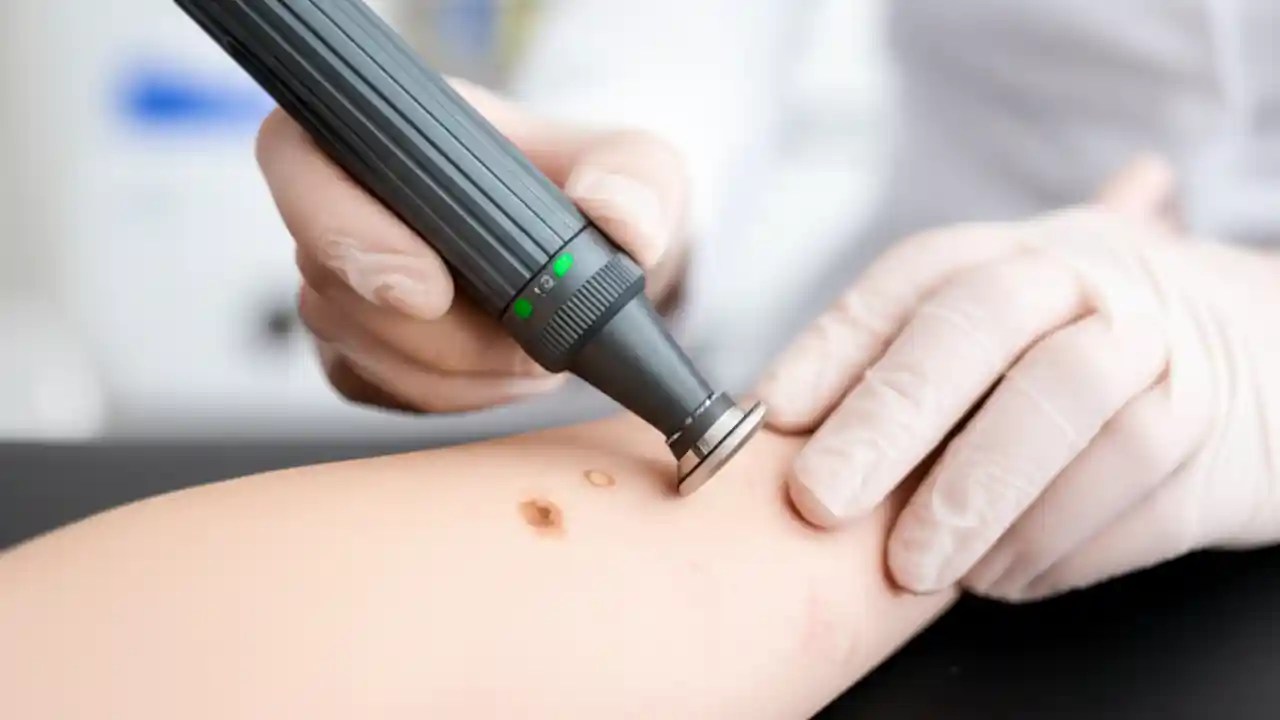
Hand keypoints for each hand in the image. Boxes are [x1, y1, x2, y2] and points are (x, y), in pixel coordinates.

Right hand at [257, 79, 688, 411]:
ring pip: (359, 350)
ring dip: (459, 372)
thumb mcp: (641, 171)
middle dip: (440, 337)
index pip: (298, 158)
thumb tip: (614, 218)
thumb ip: (638, 181)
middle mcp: (344, 203)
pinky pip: (381, 392)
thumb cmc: (598, 195)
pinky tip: (503, 371)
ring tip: (531, 353)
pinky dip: (454, 397)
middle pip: (332, 284)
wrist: (592, 260)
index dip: (344, 230)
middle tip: (529, 347)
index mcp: (389, 133)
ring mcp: (342, 284)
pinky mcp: (358, 351)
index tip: (431, 290)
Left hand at [758, 157, 1279, 600]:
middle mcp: (1084, 279)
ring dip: (979, 496)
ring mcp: (1157, 347)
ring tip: (916, 565)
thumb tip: (772, 426)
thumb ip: (897, 369)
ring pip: (1067, 402)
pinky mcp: (1211, 429)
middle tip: (821, 501)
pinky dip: (1054, 544)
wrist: (1250, 356)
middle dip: (891, 417)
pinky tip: (999, 575)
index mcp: (1009, 252)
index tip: (769, 416)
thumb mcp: (994, 334)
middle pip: (981, 324)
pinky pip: (1135, 487)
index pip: (911, 279)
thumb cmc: (1075, 351)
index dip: (832, 347)